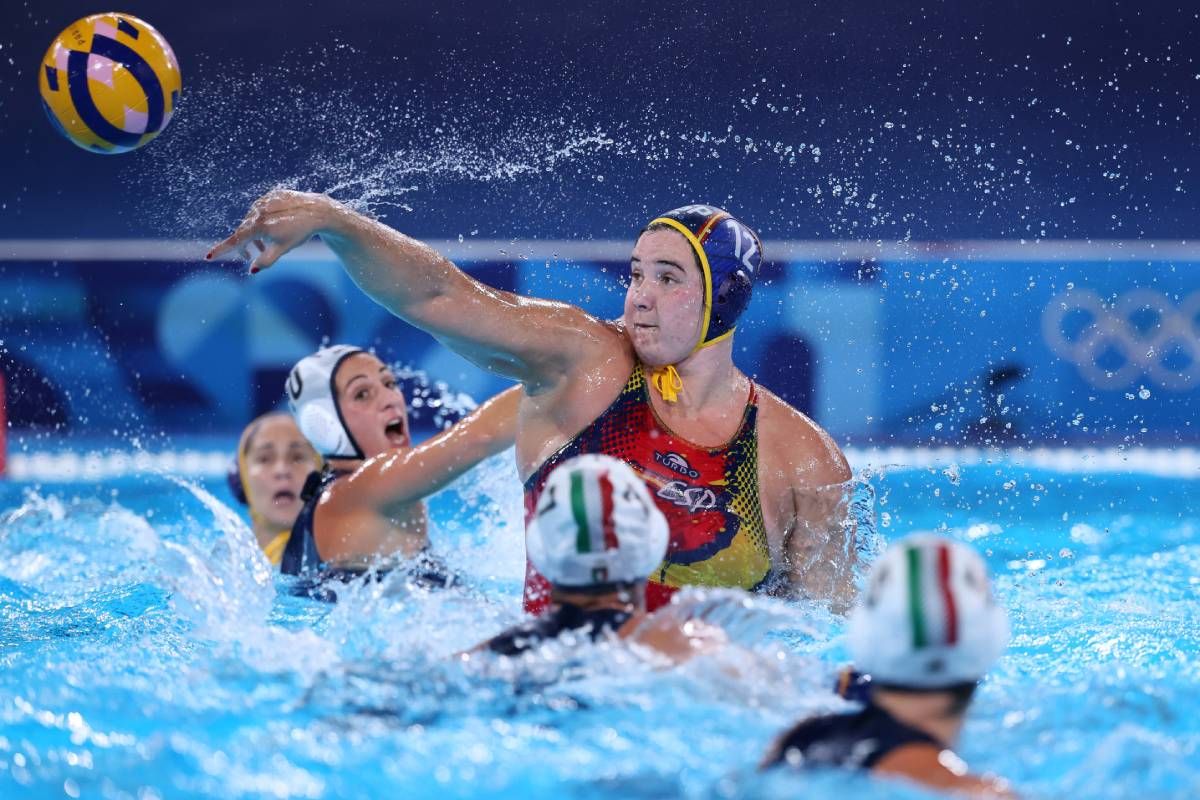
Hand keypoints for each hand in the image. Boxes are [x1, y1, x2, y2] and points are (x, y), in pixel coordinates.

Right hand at [207, 189, 338, 272]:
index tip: (209, 257)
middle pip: (243, 231)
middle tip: (249, 257)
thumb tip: (252, 271)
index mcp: (257, 225)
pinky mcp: (271, 195)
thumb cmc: (299, 232)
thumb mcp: (282, 248)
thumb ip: (266, 260)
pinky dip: (262, 220)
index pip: (236, 241)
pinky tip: (274, 226)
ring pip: (252, 220)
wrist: (317, 211)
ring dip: (255, 233)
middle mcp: (256, 211)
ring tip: (265, 243)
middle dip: (245, 245)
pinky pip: (261, 209)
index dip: (222, 250)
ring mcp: (263, 201)